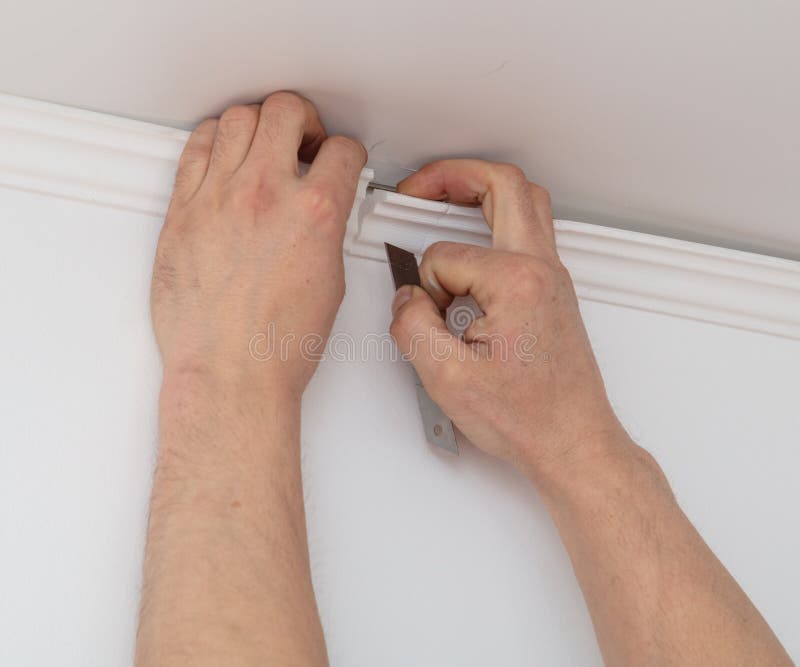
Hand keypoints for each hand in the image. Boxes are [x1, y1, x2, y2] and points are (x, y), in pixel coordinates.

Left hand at [151, 92, 366, 397]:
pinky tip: (222, 157)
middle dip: (303, 121)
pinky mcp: (182, 211)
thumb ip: (326, 233)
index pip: (342, 151)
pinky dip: (213, 141)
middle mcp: (265, 195)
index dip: (346, 153)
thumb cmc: (277, 344)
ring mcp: (218, 198)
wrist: (230, 374)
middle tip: (303, 142)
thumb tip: (323, 213)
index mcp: (314, 214)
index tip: (338, 160)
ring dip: (258, 125)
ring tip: (261, 147)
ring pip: (237, 118)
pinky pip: (195, 147)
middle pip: (285, 111)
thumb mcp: (330, 283)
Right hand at [390, 159, 625, 483]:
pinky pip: (527, 234)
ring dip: (482, 192)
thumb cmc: (529, 418)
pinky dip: (496, 224)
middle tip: (420, 186)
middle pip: (503, 186)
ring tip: (445, 199)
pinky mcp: (553, 292)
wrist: (572, 442)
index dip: (424, 286)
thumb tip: (406, 299)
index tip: (424, 312)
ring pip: (524, 203)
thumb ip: (412, 326)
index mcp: (517, 282)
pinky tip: (471, 245)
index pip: (446, 257)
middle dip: (454, 175)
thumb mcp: (447, 378)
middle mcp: (542, 270)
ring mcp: (552, 278)